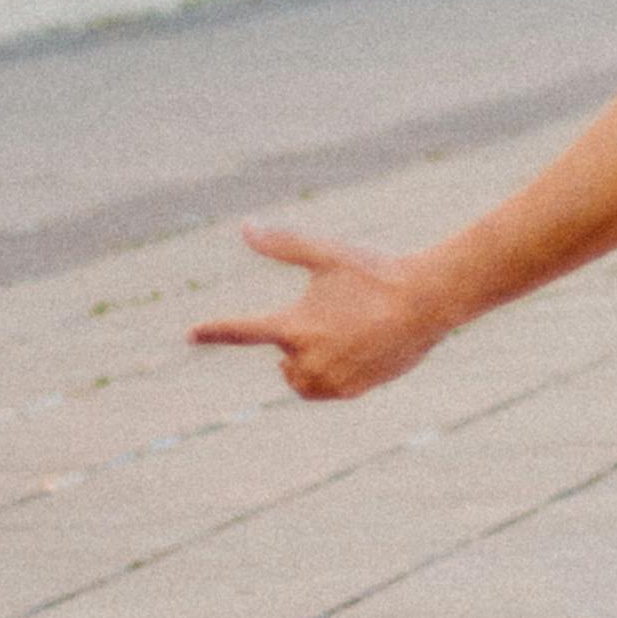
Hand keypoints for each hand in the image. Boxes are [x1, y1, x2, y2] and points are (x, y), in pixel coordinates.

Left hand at [194, 226, 454, 400]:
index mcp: (293, 324)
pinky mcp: (351, 391)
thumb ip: (282, 245)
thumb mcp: (326, 255)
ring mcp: (329, 377)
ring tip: (345, 338)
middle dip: (295, 347)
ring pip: (301, 381)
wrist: (425, 301)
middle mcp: (305, 357)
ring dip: (310, 366)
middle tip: (331, 320)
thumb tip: (245, 226)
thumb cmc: (375, 273)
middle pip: (282, 362)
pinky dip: (333, 376)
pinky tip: (360, 353)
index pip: (241, 330)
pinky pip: (326, 391)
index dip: (214, 331)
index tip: (190, 334)